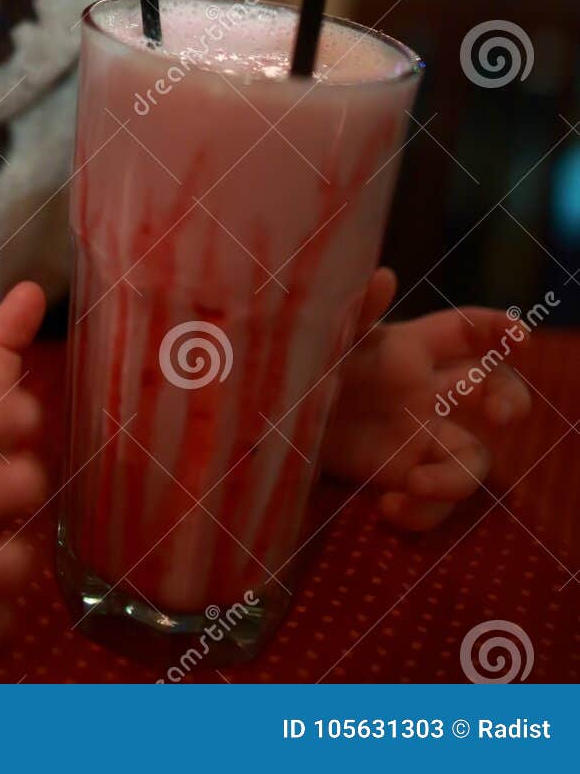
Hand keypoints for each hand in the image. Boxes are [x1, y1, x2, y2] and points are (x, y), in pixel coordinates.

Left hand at [321, 268, 531, 530]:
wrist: (268, 423)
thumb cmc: (299, 368)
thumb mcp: (323, 340)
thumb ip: (354, 312)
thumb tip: (383, 275)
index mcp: (410, 348)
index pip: (468, 332)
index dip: (499, 329)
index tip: (519, 339)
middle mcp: (426, 392)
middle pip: (494, 390)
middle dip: (511, 398)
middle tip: (499, 414)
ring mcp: (420, 438)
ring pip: (473, 458)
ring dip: (454, 478)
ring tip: (413, 484)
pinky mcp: (404, 477)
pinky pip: (435, 502)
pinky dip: (421, 511)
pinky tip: (389, 508)